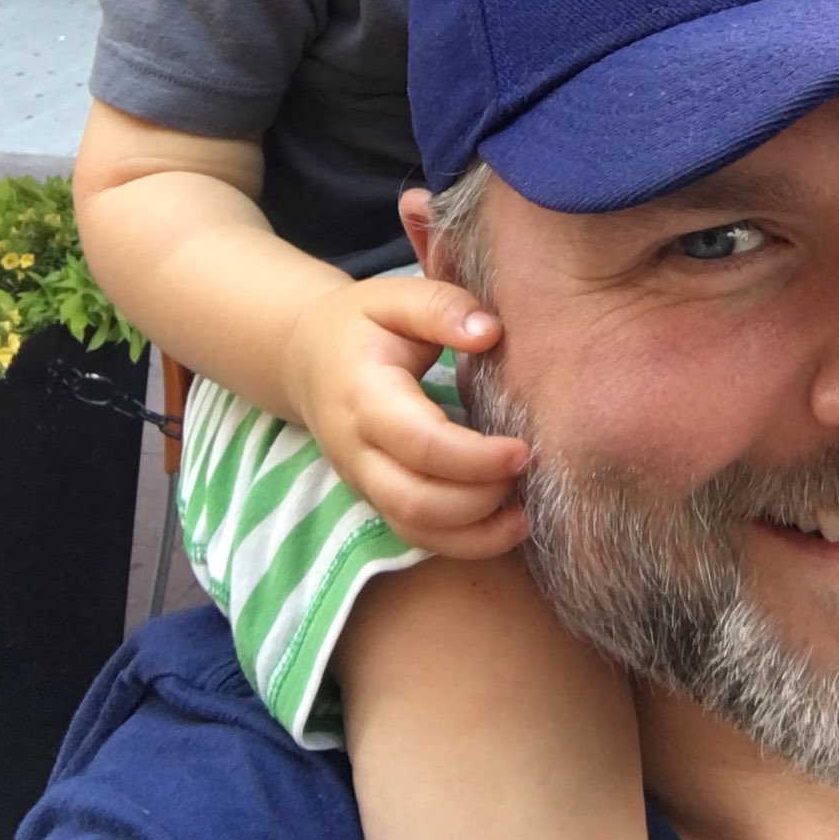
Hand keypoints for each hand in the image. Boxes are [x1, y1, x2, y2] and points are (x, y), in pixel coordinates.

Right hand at [282, 270, 528, 558]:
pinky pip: (417, 535)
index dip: (474, 456)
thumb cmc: (362, 324)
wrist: (309, 357)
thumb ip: (441, 308)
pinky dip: (463, 541)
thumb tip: (489, 333)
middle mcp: (358, 450)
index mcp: (365, 396)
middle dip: (479, 499)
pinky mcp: (377, 498)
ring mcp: (363, 481)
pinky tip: (507, 525)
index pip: (419, 443)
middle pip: (416, 499)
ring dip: (475, 531)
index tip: (523, 448)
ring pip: (415, 528)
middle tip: (529, 472)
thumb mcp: (395, 298)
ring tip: (527, 512)